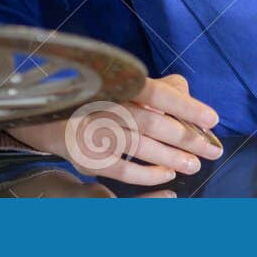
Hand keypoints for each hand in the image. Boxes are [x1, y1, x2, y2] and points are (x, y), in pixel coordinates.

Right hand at [3, 74, 222, 186]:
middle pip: (152, 123)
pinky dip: (148, 173)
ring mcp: (93, 132)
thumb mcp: (122, 83)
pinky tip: (168, 174)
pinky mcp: (87, 158)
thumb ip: (155, 86)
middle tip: (212, 148)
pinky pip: (123, 169)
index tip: (212, 118)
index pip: (154, 92)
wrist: (44, 114)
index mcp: (113, 82)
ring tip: (195, 163)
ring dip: (172, 157)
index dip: (184, 105)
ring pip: (140, 146)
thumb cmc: (95, 96)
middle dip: (186, 137)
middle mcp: (102, 104)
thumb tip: (186, 93)